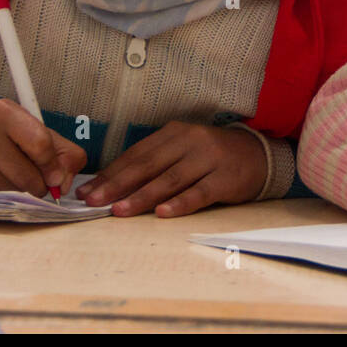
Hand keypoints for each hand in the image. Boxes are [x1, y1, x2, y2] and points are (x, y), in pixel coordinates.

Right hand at [0, 99, 86, 194]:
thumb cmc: (1, 139)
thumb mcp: (33, 133)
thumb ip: (62, 153)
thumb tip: (64, 183)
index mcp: (3, 112)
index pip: (41, 144)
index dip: (53, 166)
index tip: (55, 176)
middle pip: (29, 177)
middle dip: (38, 186)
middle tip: (32, 180)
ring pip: (13, 194)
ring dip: (21, 195)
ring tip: (10, 179)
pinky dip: (3, 202)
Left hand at [75, 121, 266, 217]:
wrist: (258, 155)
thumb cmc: (212, 156)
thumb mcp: (183, 150)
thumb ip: (154, 163)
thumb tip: (113, 185)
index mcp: (174, 132)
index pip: (136, 154)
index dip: (111, 172)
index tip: (87, 190)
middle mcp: (190, 141)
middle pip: (148, 165)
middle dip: (117, 184)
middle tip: (94, 201)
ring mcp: (209, 158)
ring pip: (170, 179)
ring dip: (142, 196)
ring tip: (119, 211)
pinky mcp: (226, 178)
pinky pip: (200, 193)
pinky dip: (180, 203)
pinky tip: (162, 213)